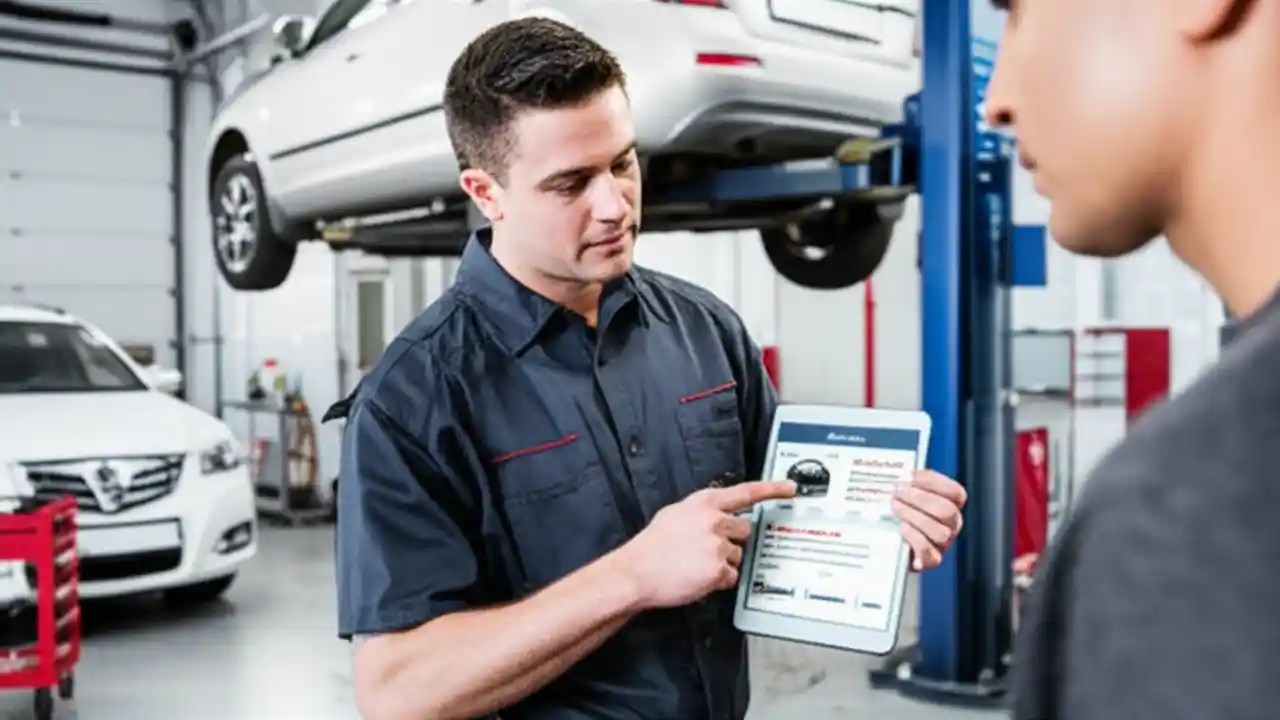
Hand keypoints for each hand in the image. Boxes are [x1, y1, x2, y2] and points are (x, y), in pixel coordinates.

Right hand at [615, 480, 796, 608]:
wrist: (636, 572)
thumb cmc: (651, 546)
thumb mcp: (674, 514)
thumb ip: (700, 512)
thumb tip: (717, 515)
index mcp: (703, 503)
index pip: (745, 492)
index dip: (771, 489)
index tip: (790, 488)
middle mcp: (714, 520)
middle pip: (744, 529)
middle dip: (731, 540)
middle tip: (705, 549)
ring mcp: (717, 545)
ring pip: (738, 555)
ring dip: (723, 563)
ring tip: (695, 565)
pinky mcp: (718, 569)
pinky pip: (731, 576)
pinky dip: (718, 581)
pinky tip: (697, 577)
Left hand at [892, 470, 966, 570]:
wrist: (890, 544)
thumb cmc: (901, 513)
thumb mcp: (906, 494)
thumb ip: (909, 483)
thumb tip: (900, 472)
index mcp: (950, 505)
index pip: (955, 492)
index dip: (934, 482)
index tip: (910, 476)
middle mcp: (951, 525)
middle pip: (947, 511)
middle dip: (920, 498)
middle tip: (898, 492)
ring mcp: (942, 544)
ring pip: (940, 532)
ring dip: (914, 516)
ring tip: (895, 507)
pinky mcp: (930, 560)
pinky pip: (929, 553)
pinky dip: (915, 539)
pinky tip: (902, 528)